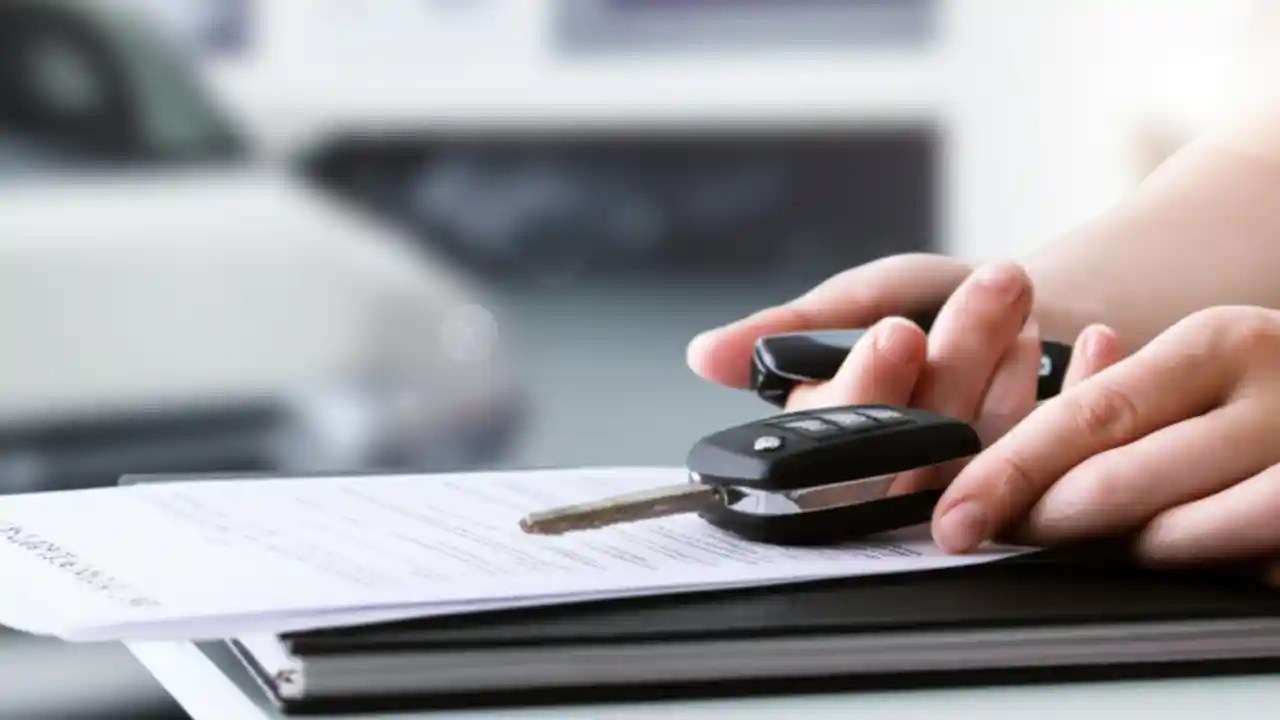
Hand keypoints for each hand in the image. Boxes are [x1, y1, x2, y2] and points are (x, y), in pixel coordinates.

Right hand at [688, 253, 1120, 491]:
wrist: (1022, 303)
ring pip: (980, 440)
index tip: (896, 332)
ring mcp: (969, 480)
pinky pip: (1051, 448)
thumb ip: (790, 328)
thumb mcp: (859, 298)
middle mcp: (901, 467)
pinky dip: (1077, 384)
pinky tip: (1092, 335)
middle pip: (911, 437)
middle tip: (986, 289)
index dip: (865, 387)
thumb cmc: (927, 302)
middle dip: (949, 360)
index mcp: (844, 433)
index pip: (838, 431)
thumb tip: (702, 356)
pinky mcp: (1032, 483)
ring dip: (1003, 359)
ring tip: (1014, 289)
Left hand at [932, 306, 1279, 582]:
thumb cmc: (1265, 392)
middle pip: (1124, 475)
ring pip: (1186, 533)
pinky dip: (1205, 570)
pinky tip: (1177, 560)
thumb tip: (1001, 469)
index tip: (953, 516)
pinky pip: (1251, 562)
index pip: (1087, 415)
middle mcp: (1273, 390)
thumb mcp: (1201, 370)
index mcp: (1218, 344)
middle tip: (989, 538)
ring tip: (1088, 548)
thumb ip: (1117, 406)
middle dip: (1042, 520)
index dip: (1008, 471)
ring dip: (1120, 551)